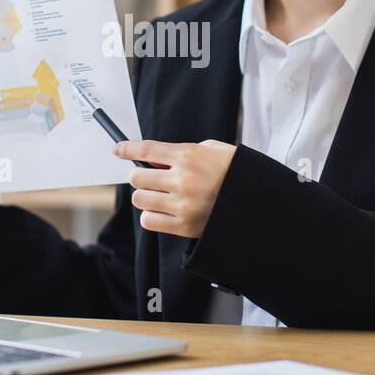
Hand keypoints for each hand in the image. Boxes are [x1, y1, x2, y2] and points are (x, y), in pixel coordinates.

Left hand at [113, 139, 235, 238]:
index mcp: (189, 156)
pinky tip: (163, 212)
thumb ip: (184, 152)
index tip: (117, 149)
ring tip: (159, 196)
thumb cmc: (235, 172)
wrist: (257, 201)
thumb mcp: (214, 150)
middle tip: (150, 179)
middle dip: (140, 177)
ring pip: (140, 199)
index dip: (127, 149)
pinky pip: (149, 221)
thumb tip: (157, 161)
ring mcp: (182, 204)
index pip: (147, 150)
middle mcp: (182, 179)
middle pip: (137, 177)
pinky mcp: (184, 225)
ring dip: (146, 196)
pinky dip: (151, 216)